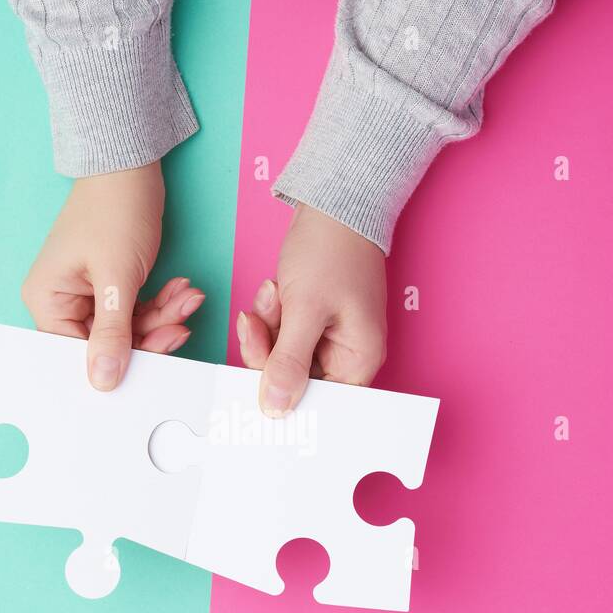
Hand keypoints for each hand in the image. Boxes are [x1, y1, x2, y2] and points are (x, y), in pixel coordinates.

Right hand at [19, 162, 204, 390]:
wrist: (130, 165)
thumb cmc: (113, 210)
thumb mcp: (116, 277)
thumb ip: (111, 333)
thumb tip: (102, 381)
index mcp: (47, 299)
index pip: (73, 353)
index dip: (110, 364)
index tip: (147, 370)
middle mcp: (62, 300)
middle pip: (105, 343)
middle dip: (149, 334)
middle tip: (181, 326)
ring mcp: (88, 293)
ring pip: (128, 328)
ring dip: (162, 317)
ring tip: (187, 298)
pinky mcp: (112, 285)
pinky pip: (137, 309)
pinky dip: (162, 303)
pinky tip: (182, 291)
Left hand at [237, 202, 386, 415]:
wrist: (332, 205)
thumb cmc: (332, 252)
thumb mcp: (306, 310)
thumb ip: (289, 362)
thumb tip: (276, 408)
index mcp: (357, 361)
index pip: (320, 403)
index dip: (287, 399)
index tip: (255, 391)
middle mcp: (346, 355)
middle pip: (295, 381)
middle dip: (269, 352)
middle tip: (256, 325)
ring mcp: (328, 338)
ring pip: (282, 357)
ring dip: (268, 329)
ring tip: (273, 295)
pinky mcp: (311, 321)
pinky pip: (281, 335)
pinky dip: (271, 316)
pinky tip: (274, 291)